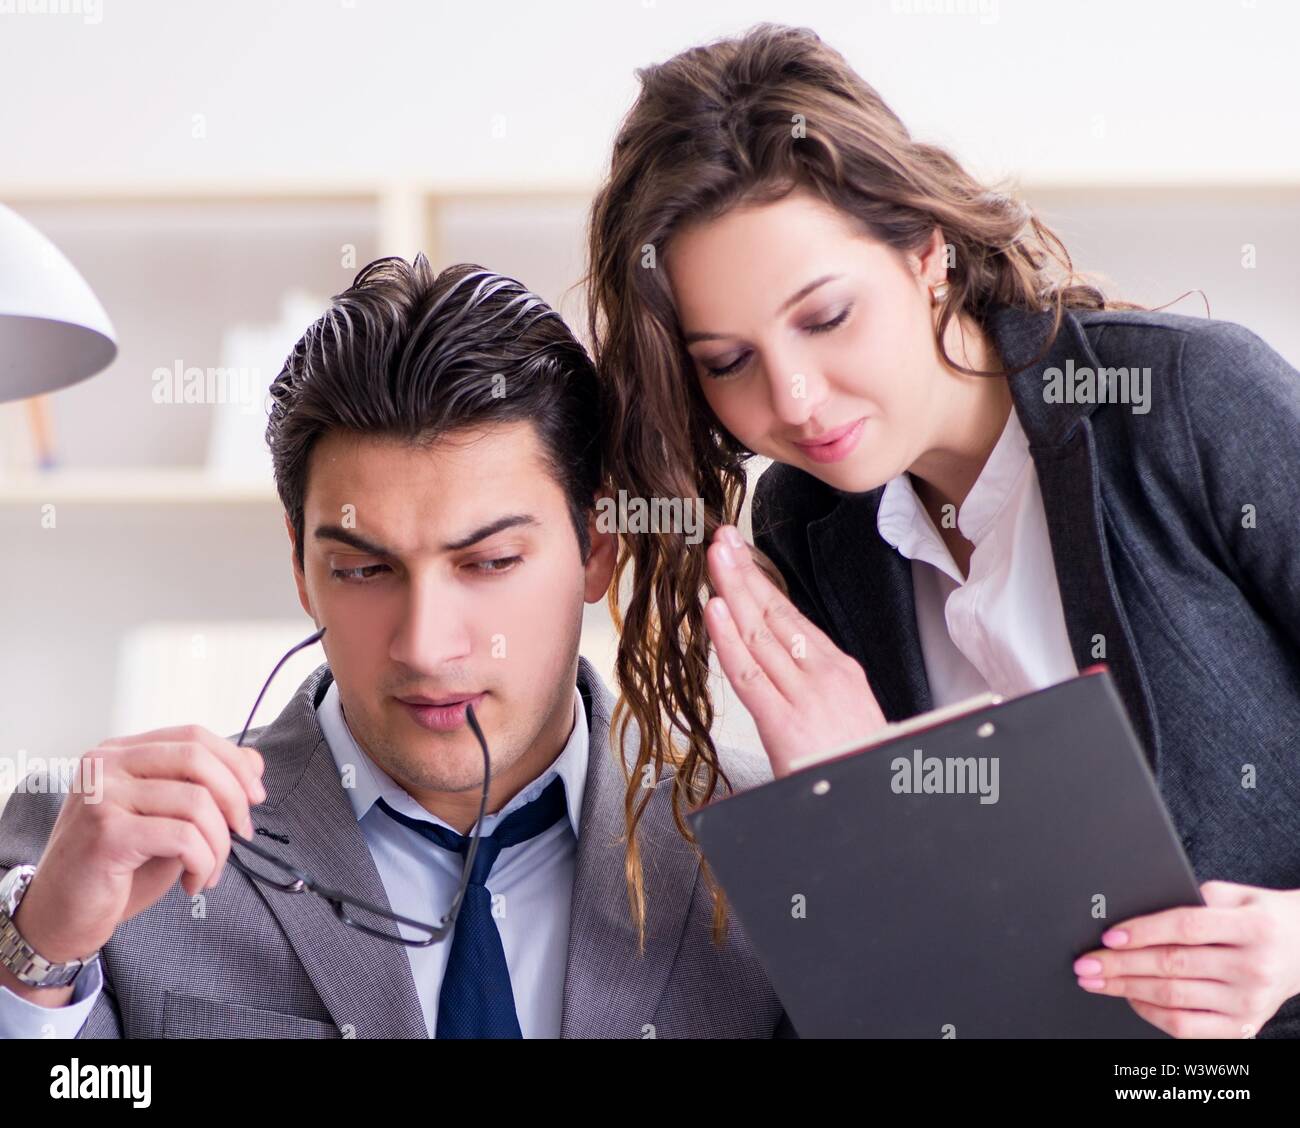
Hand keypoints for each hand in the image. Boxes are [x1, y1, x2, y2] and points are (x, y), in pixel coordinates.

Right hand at [12, 725, 265, 973]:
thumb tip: (254, 761)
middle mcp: (105, 765)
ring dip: (219, 845)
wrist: (60, 918)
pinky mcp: (106, 834)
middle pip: (197, 758)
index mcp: (119, 752)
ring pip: (196, 802)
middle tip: (243, 835)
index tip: (256, 797)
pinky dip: (203, 863)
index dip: (235, 763)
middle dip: (235, 799)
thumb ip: (203, 787)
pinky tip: (193, 884)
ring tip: (210, 872)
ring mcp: (101, 796)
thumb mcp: (167, 819)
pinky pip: (183, 837)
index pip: (194, 736)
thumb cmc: (116, 869)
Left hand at [703, 524, 886, 777]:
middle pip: (774, 613)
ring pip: (759, 633)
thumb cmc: (860, 766)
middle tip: (720, 539)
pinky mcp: (784, 724)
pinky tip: (714, 609)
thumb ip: (817, 685)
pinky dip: (728, 639)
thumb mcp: (849, 714)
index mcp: (839, 669)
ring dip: (733, 589)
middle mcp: (823, 674)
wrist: (880, 804)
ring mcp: (804, 696)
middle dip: (743, 572)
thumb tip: (789, 659)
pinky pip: (748, 675)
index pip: (791, 615)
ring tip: (714, 556)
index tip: (738, 554)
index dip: (760, 581)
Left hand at [1073, 880, 1299, 1037]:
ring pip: (1174, 998)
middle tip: (1085, 963)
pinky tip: (1131, 998)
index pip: (1187, 928)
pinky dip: (1152, 1014)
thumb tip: (1132, 911)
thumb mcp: (1233, 895)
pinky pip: (1187, 1027)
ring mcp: (1250, 1003)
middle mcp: (1254, 967)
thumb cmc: (1258, 916)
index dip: (1143, 931)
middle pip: (1173, 966)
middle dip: (1120, 965)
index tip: (1107, 936)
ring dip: (1126, 989)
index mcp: (1254, 927)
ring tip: (1097, 980)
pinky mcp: (1244, 1027)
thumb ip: (1191, 899)